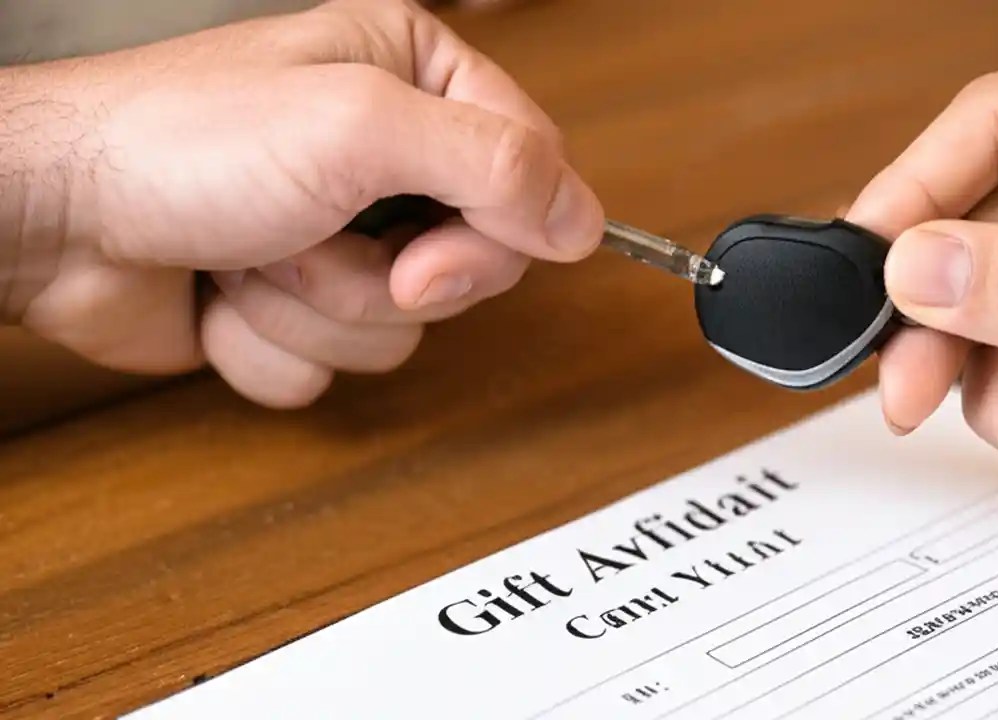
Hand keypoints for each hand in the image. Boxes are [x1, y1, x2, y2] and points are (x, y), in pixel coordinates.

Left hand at [0, 0, 602, 407]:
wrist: (53, 217)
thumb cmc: (181, 141)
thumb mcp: (359, 127)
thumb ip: (493, 164)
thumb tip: (584, 221)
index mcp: (413, 79)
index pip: (529, 170)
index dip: (497, 231)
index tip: (428, 256)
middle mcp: (384, 156)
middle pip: (473, 261)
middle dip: (383, 276)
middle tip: (315, 240)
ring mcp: (340, 234)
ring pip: (400, 328)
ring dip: (314, 307)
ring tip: (249, 254)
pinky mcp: (296, 302)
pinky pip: (332, 364)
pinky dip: (272, 344)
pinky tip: (220, 294)